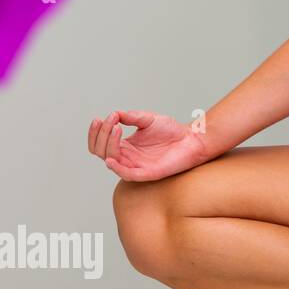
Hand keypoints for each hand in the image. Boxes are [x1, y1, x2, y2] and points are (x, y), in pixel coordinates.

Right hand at [87, 109, 211, 181]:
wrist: (192, 139)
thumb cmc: (171, 131)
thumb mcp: (147, 119)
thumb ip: (130, 117)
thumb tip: (113, 114)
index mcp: (125, 146)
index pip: (100, 143)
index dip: (96, 132)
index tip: (100, 118)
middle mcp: (127, 157)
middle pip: (101, 151)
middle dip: (101, 136)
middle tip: (110, 122)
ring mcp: (135, 166)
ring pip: (111, 161)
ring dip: (109, 145)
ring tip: (116, 129)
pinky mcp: (146, 173)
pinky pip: (126, 174)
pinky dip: (116, 167)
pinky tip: (112, 157)